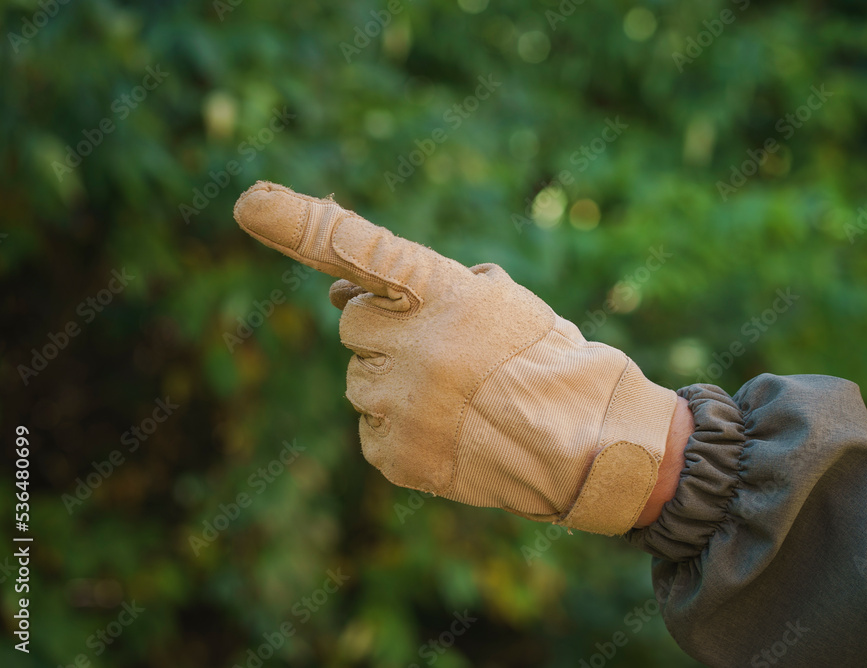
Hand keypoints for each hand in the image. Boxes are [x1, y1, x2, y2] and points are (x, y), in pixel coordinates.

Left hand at [234, 181, 684, 534]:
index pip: (363, 250)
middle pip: (353, 325)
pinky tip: (448, 431)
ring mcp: (403, 403)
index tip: (251, 202)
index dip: (303, 224)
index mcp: (446, 293)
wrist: (584, 441)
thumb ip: (420, 286)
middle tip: (440, 353)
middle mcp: (416, 344)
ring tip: (454, 398)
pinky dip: (400, 430)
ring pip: (359, 380)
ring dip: (393, 383)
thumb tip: (336, 292)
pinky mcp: (395, 454)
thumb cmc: (542, 359)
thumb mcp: (498, 301)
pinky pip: (371, 430)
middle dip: (386, 334)